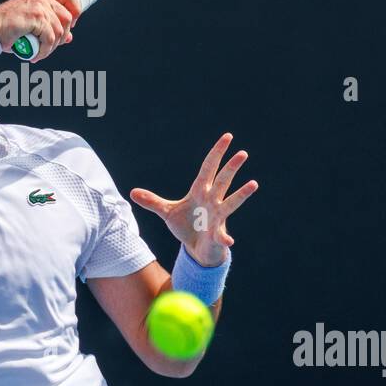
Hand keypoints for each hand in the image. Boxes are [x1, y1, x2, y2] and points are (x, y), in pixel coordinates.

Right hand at [0, 0, 78, 61]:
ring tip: (39, 52)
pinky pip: (50, 39)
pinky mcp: (36, 18)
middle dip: (62, 36)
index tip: (73, 24)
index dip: (75, 10)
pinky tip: (34, 55)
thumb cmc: (6, 29)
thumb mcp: (31, 24)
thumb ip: (49, 26)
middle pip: (68, 17)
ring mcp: (39, 6)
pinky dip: (45, 51)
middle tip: (49, 47)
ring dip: (52, 47)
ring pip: (60, 31)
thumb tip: (68, 37)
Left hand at [130, 133, 257, 266]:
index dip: (217, 153)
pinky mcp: (217, 234)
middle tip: (242, 153)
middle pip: (222, 181)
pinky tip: (228, 240)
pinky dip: (224, 238)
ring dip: (241, 194)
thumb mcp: (167, 212)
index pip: (209, 168)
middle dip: (231, 167)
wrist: (196, 248)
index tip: (227, 137)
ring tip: (253, 184)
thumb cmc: (186, 225)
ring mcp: (217, 217)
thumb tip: (132, 192)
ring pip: (230, 203)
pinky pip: (222, 236)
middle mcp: (212, 201)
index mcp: (200, 191)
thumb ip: (152, 202)